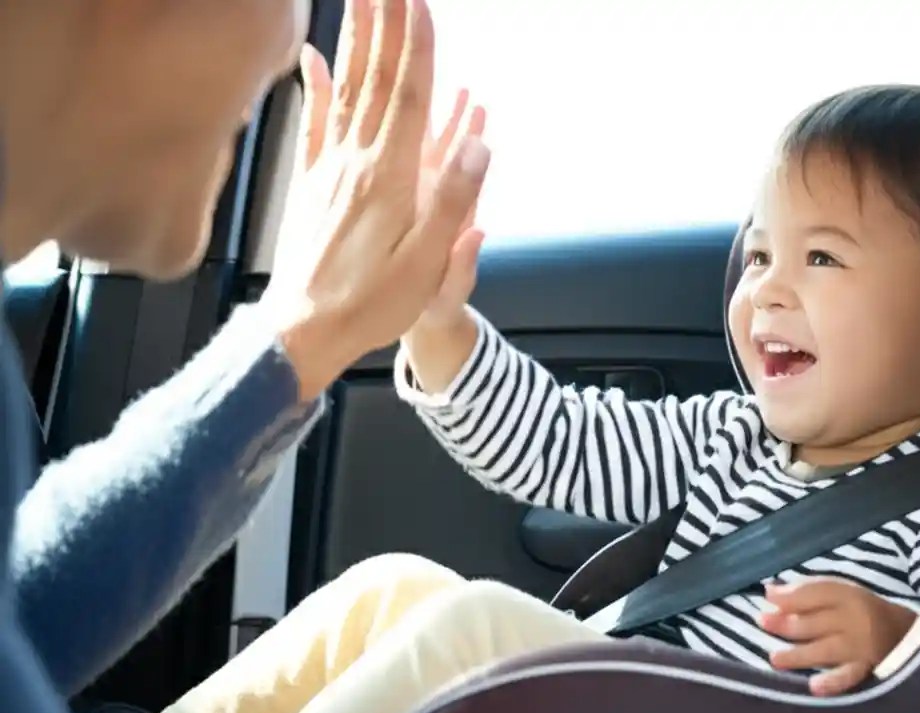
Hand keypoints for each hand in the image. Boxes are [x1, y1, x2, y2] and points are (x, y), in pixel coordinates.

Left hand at [261, 0, 490, 400]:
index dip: (416, 45)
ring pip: (346, 90)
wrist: (301, 332)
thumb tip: (478, 142)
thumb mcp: (426, 262)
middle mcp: (356, 163)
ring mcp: (329, 170)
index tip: (418, 1)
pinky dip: (315, 86)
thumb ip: (452, 198)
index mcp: (390, 179)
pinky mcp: (311, 186)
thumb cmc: (370, 304)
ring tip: (359, 0)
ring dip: (356, 40)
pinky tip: (312, 58)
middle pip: (375, 79)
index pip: (408, 96)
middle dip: (385, 24)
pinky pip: (314, 124)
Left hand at [759, 578, 917, 696]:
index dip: (791, 595)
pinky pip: (849, 676)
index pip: (817, 593)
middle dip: (787, 623)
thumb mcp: (839, 591)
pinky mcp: (865, 668)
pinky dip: (833, 682)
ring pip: (826, 650)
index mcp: (848, 595)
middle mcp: (855, 620)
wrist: (901, 632)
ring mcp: (860, 646)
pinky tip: (814, 686)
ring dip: (799, 654)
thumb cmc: (858, 609)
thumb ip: (806, 590)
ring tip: (775, 659)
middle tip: (763, 622)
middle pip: (816, 621)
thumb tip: (770, 592)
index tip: (768, 596)